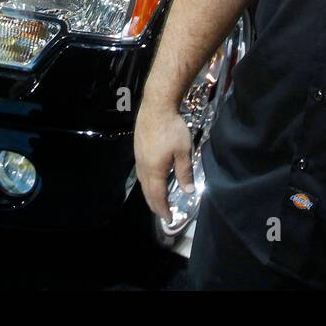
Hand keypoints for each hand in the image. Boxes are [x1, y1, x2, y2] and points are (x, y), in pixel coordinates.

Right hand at [133, 102, 194, 218]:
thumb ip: (184, 172)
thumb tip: (187, 191)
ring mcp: (138, 158)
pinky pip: (141, 173)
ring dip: (149, 194)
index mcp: (155, 170)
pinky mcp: (137, 149)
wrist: (156, 106)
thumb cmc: (172, 128)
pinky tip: (151, 180)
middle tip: (162, 214)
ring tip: (156, 201)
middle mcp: (143, 167)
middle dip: (155, 205)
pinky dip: (146, 183)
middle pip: (147, 192)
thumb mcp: (184, 151)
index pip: (158, 195)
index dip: (163, 208)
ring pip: (142, 182)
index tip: (169, 218)